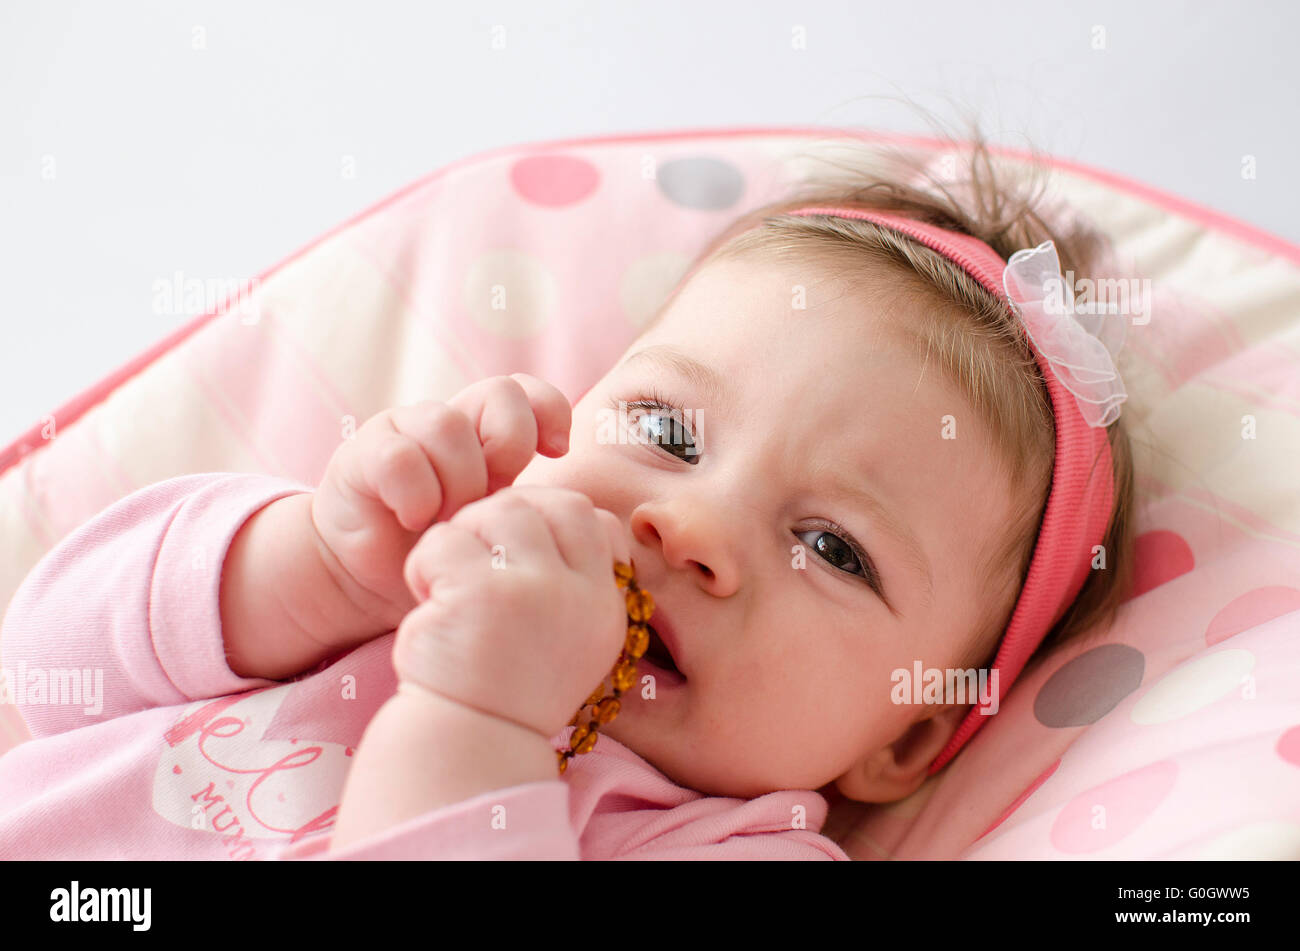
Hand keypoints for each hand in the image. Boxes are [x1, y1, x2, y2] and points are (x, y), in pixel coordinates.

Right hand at [311, 375, 571, 634]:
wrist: (373, 583)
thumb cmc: (450, 558)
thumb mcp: (500, 531)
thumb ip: (533, 510)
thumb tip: (586, 512)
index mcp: (485, 434)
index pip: (528, 390)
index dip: (550, 409)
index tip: (558, 452)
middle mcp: (447, 423)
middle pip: (499, 392)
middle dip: (510, 442)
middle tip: (497, 494)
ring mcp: (403, 433)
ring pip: (447, 424)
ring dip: (460, 480)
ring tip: (451, 521)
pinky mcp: (362, 457)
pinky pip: (400, 457)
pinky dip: (417, 494)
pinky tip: (416, 520)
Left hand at [393, 485, 632, 740]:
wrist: (468, 740)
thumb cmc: (508, 688)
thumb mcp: (571, 641)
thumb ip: (573, 584)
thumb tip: (552, 518)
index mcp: (602, 606)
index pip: (595, 520)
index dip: (555, 516)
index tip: (522, 546)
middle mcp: (576, 596)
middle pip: (551, 505)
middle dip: (507, 515)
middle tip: (477, 554)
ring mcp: (529, 592)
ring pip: (498, 510)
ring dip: (464, 534)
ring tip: (448, 577)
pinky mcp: (476, 595)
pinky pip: (445, 540)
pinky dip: (425, 562)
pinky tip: (425, 597)